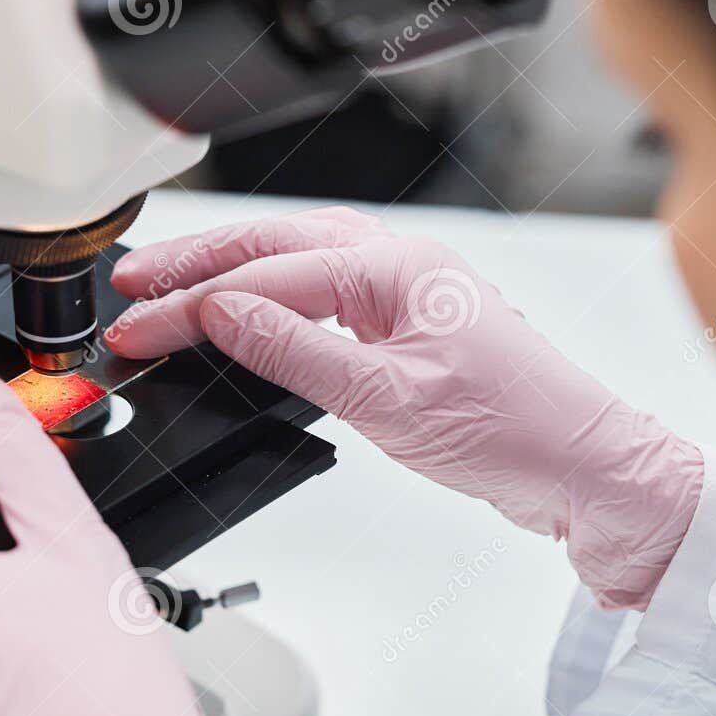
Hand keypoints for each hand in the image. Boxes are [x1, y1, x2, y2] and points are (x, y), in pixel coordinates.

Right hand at [107, 208, 703, 609]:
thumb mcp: (391, 400)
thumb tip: (224, 316)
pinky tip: (251, 315)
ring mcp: (406, 294)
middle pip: (274, 248)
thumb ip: (298, 354)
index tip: (134, 328)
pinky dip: (275, 300)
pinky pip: (325, 296)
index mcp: (394, 270)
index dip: (189, 306)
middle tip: (130, 285)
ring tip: (173, 289)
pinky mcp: (409, 327)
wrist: (586, 468)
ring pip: (299, 264)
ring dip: (233, 274)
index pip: (264, 282)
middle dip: (196, 264)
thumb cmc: (517, 431)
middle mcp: (400, 266)